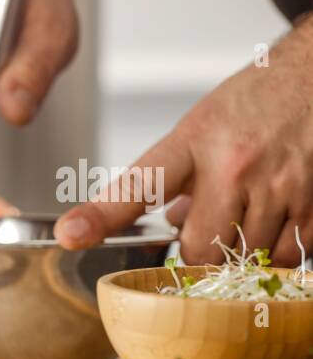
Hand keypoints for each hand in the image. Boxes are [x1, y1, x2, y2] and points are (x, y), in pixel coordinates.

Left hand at [55, 21, 312, 265]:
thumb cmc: (257, 100)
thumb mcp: (201, 127)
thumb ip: (176, 177)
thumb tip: (170, 225)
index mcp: (194, 141)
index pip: (139, 186)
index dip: (100, 216)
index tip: (70, 234)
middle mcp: (235, 165)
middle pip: (199, 247)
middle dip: (196, 252)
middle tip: (204, 232)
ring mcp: (279, 185)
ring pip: (245, 258)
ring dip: (238, 254)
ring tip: (243, 219)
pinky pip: (289, 256)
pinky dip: (277, 254)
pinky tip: (272, 227)